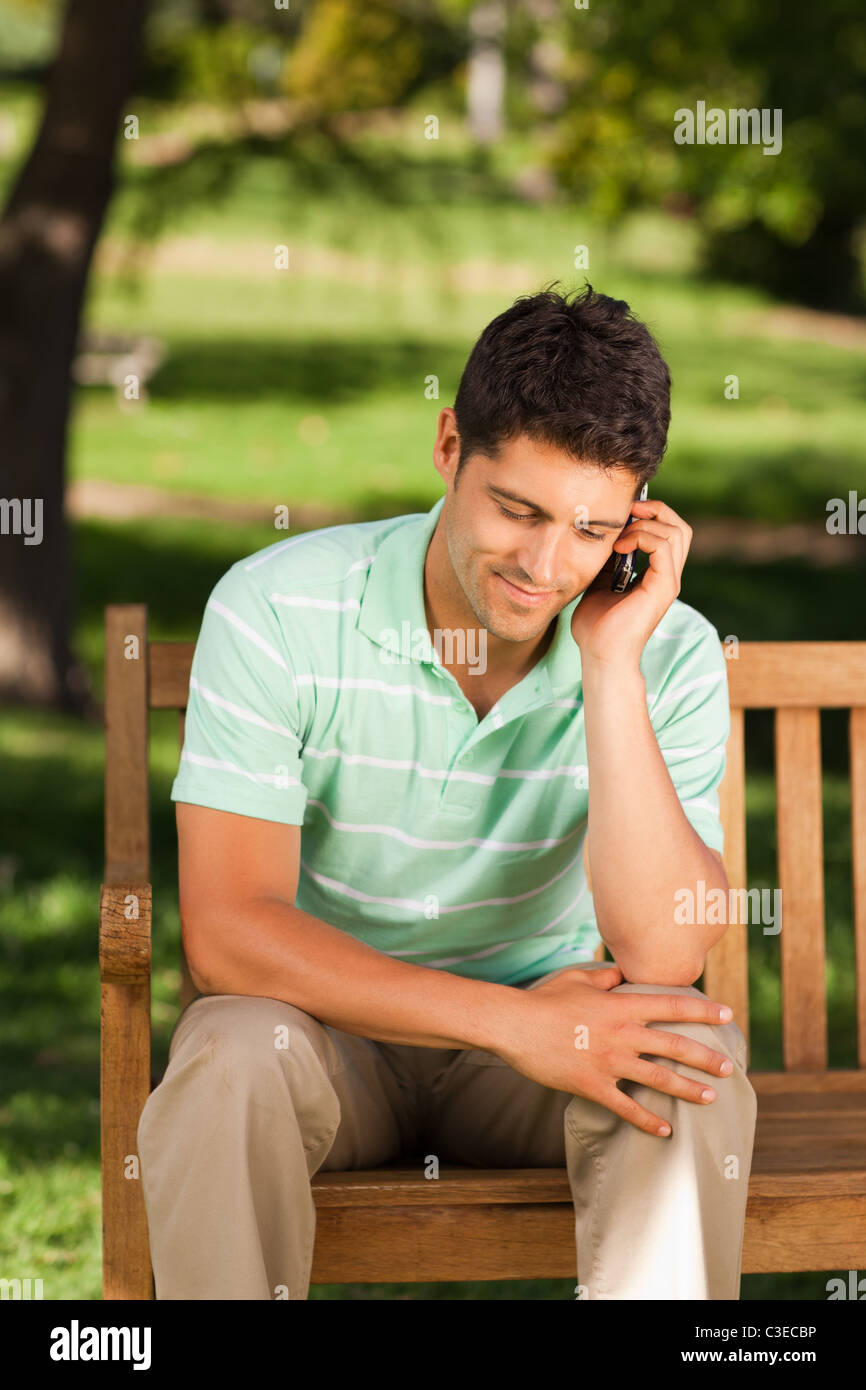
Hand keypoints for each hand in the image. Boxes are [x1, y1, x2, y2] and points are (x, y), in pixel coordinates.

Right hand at [496, 965, 734, 1136]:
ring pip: (658, 1079)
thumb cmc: (545, 998)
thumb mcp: (578, 977)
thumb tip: (622, 974)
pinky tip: (665, 1130)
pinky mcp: (592, 1085)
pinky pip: (626, 1107)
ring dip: (688, 1089)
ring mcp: (608, 1062)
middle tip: (727, 1068)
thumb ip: (606, 976)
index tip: (727, 1014)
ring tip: (709, 1098)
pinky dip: (647, 1121)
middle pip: (674, 1046)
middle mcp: (622, 1034)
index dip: (702, 1010)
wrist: (515, 1024)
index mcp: (621, 1006)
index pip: (671, 1006)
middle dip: (705, 1057)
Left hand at [570, 498, 692, 667]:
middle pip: (680, 527)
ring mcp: (668, 581)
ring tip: (620, 536)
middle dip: (655, 510)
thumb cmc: (597, 627)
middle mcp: (668, 576)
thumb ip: (609, 561)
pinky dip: (641, 537)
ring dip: (645, 523)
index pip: (669, 533)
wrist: (600, 655)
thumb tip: (605, 537)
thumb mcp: (600, 583)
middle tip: (628, 512)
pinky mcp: (664, 587)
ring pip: (676, 531)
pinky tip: (619, 548)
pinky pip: (663, 546)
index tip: (622, 515)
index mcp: (656, 575)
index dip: (650, 515)